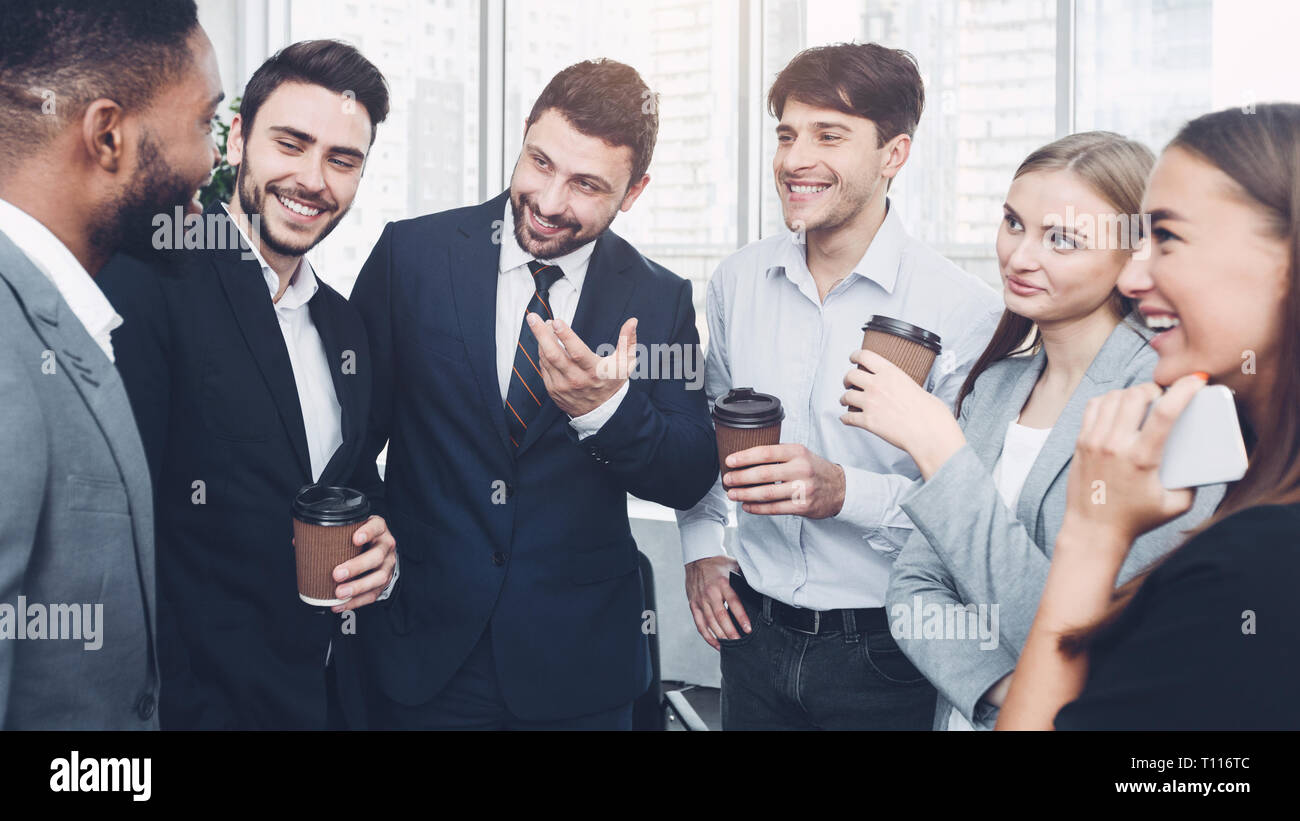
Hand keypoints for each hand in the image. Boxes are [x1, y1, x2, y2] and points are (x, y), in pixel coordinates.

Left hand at [330, 515, 396, 610]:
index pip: (377, 526)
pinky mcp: (385, 582)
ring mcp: (388, 565)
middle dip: (357, 566)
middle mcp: (386, 546)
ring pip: (378, 577)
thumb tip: (298, 541)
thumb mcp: (350, 530)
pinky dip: (356, 602)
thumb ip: (328, 534)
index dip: (368, 532)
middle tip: (336, 574)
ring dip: (357, 587)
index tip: (355, 539)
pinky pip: (373, 594)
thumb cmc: (360, 538)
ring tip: (339, 593)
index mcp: (378, 529)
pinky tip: (340, 605)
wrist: (379, 550)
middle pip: (376, 556)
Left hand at [526, 314, 636, 417]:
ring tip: (539, 324)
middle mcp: (577, 379)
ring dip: (541, 340)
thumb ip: (628, 341)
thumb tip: (632, 321)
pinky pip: (544, 367)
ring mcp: (563, 386)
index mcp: (595, 371)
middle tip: (533, 318)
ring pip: (547, 360)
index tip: (557, 321)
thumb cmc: (613, 382)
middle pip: (554, 355)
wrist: (602, 412)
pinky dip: (541, 353)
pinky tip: (543, 341)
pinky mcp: (553, 389)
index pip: (577, 352)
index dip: (566, 336)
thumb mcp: (625, 363)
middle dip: (542, 334)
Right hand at [685, 556, 749, 649]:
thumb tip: (761, 589)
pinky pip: (700, 624)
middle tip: (740, 643)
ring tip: (731, 646)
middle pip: (720, 616)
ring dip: (720, 636)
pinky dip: (707, 636)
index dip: (741, 617)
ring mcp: (700, 600)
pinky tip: (716, 644)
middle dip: (731, 632)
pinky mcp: (693, 605)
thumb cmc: (720, 564)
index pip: (733, 602)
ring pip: (710, 623)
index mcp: (722, 583)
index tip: (748, 629)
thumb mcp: (735, 566)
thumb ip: (745, 579)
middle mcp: (710, 593)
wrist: (698, 558)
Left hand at [723, 443, 844, 517]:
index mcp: (797, 452)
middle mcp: (800, 469)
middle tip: (727, 479)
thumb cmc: (814, 469)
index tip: (729, 461)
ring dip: (745, 494)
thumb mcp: (800, 454)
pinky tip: (747, 506)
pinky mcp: (803, 506)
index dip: (744, 457)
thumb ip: (778, 455)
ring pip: (767, 493)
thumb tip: (745, 459)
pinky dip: (757, 508)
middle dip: (740, 477)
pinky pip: (774, 508)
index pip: (765, 453)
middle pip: (763, 474)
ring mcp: (803, 489)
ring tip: (732, 494)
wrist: (840, 488)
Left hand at [840, 349, 964, 478]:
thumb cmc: (930, 412)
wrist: (929, 432)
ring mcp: (870, 403)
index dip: (855, 356)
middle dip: (847, 379)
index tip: (853, 358)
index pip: (865, 356)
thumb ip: (902, 384)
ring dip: (844, 399)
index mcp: (890, 372)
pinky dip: (845, 418)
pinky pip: (848, 417)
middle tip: (849, 384)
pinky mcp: (867, 421)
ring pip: (846, 396)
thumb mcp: (916, 386)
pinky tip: (846, 419)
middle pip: (850, 375)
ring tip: (846, 402)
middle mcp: (876, 385)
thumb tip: (902, 389)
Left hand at [1059, 373, 1207, 550]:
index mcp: (1142, 459)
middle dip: (1154, 389)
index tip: (1196, 379)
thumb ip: (1194, 481)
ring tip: (1141, 402)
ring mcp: (1094, 442)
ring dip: (1131, 393)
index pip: (1165, 412)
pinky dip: (1108, 400)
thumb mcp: (1176, 505)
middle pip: (1135, 396)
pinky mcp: (1080, 443)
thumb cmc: (1136, 520)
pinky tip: (1118, 407)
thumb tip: (1206, 459)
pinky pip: (1093, 407)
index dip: (1184, 389)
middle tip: (1163, 398)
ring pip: (1112, 397)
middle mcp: (1115, 445)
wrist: (1093, 531)